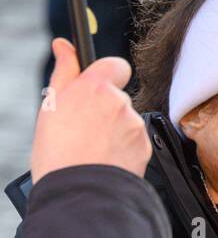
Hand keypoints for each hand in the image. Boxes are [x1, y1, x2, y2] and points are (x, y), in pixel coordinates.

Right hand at [30, 38, 150, 183]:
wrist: (80, 192)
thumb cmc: (58, 152)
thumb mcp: (51, 107)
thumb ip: (65, 72)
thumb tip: (64, 45)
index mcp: (95, 87)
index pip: (115, 64)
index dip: (106, 75)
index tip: (94, 86)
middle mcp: (120, 102)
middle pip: (117, 97)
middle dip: (103, 109)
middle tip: (82, 129)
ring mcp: (135, 125)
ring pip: (126, 120)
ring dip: (113, 130)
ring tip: (91, 149)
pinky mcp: (145, 145)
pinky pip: (134, 140)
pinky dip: (123, 147)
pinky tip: (106, 159)